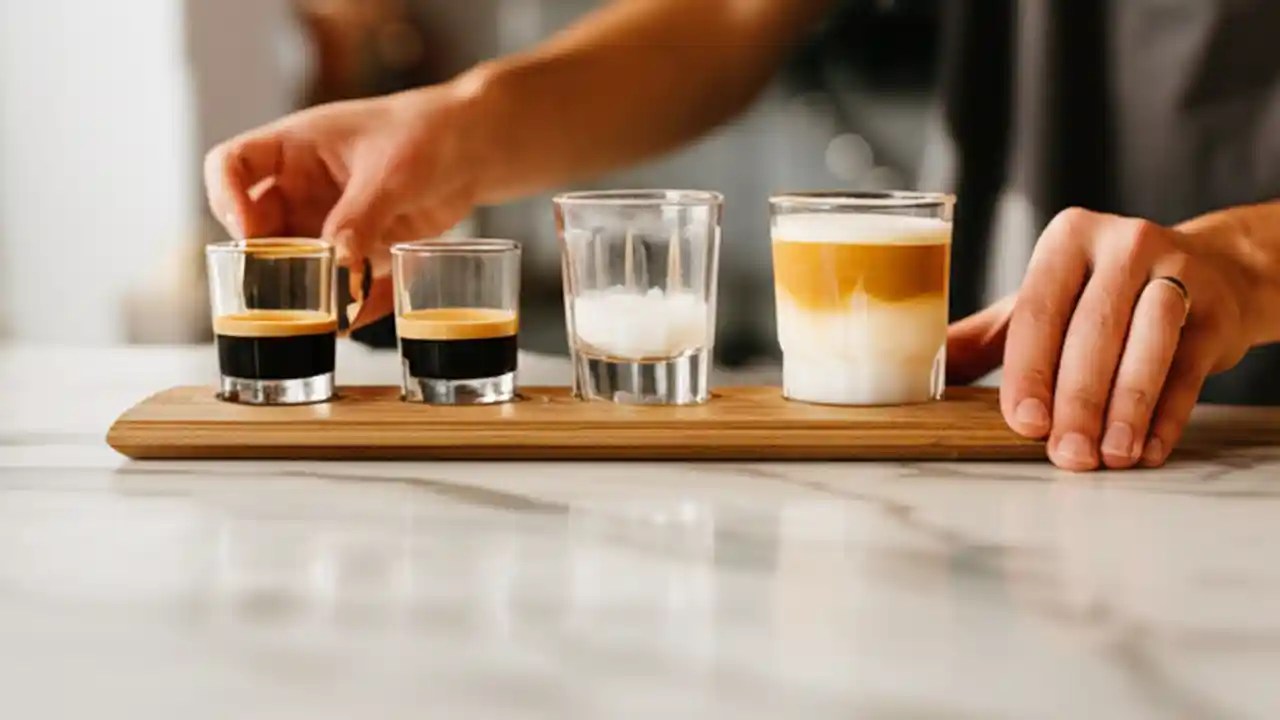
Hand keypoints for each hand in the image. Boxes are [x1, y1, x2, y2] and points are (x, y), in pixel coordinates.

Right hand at [203, 82, 485, 328]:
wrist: (476, 147)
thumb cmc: (429, 134)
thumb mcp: (391, 173)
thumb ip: (360, 218)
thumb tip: (335, 267)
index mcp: (296, 148)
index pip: (230, 165)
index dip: (225, 199)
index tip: (248, 236)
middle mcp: (303, 186)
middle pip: (256, 226)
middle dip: (264, 262)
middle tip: (284, 292)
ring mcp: (329, 219)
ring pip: (295, 261)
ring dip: (302, 289)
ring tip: (320, 317)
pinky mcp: (361, 247)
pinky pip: (342, 280)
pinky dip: (347, 302)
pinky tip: (357, 323)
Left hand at [947, 207, 1257, 470]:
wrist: (1210, 271)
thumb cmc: (1102, 294)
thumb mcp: (1043, 301)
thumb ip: (987, 337)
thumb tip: (922, 372)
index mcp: (1067, 239)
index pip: (1040, 310)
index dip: (1030, 370)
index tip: (1024, 422)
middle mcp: (1123, 244)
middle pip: (1094, 330)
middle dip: (1078, 399)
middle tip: (1065, 454)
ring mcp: (1178, 271)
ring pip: (1149, 343)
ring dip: (1126, 407)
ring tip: (1109, 457)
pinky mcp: (1217, 309)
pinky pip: (1188, 366)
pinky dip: (1168, 413)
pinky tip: (1148, 448)